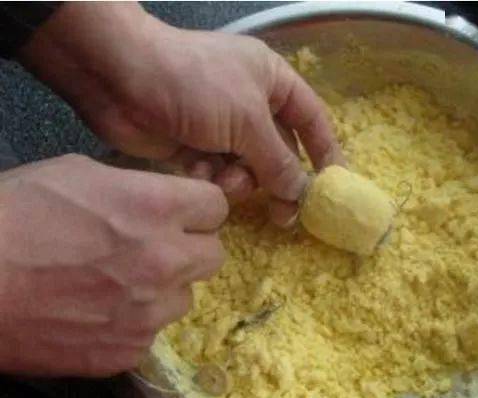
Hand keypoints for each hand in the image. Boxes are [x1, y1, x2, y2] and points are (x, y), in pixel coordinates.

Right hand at [0, 154, 226, 375]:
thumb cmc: (14, 214)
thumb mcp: (78, 173)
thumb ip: (134, 186)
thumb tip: (160, 195)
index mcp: (157, 208)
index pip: (217, 206)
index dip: (198, 207)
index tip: (183, 212)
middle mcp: (165, 260)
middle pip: (213, 254)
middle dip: (190, 247)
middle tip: (156, 247)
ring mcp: (149, 311)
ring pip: (185, 297)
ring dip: (164, 287)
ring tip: (120, 282)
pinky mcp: (127, 350)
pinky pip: (152, 332)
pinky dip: (134, 322)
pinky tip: (98, 311)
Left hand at [19, 2, 344, 225]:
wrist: (120, 79)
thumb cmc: (196, 86)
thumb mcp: (248, 120)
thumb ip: (279, 161)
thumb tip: (302, 193)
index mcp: (272, 83)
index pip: (312, 119)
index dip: (326, 151)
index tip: (335, 186)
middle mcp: (250, 105)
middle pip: (279, 153)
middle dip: (279, 181)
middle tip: (285, 217)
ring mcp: (220, 128)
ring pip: (247, 170)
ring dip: (239, 180)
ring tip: (223, 177)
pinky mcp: (193, 148)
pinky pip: (216, 175)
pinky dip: (208, 178)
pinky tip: (193, 168)